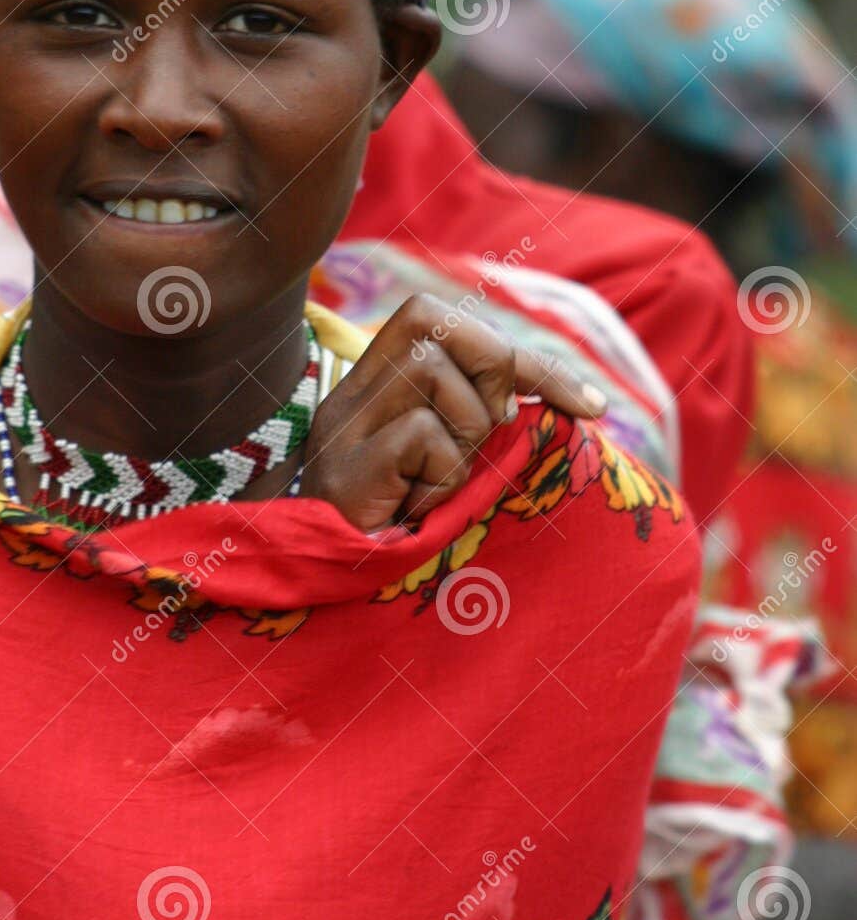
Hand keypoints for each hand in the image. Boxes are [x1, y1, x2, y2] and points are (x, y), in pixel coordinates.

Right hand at [300, 294, 606, 531]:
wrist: (330, 597)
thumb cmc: (403, 534)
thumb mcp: (447, 464)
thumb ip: (474, 420)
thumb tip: (552, 399)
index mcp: (375, 383)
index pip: (446, 322)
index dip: (524, 355)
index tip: (590, 406)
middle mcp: (352, 393)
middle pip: (433, 323)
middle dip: (493, 368)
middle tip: (501, 429)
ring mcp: (344, 427)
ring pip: (431, 374)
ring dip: (464, 433)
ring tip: (440, 483)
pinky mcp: (345, 467)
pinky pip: (423, 436)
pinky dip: (441, 477)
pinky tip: (418, 510)